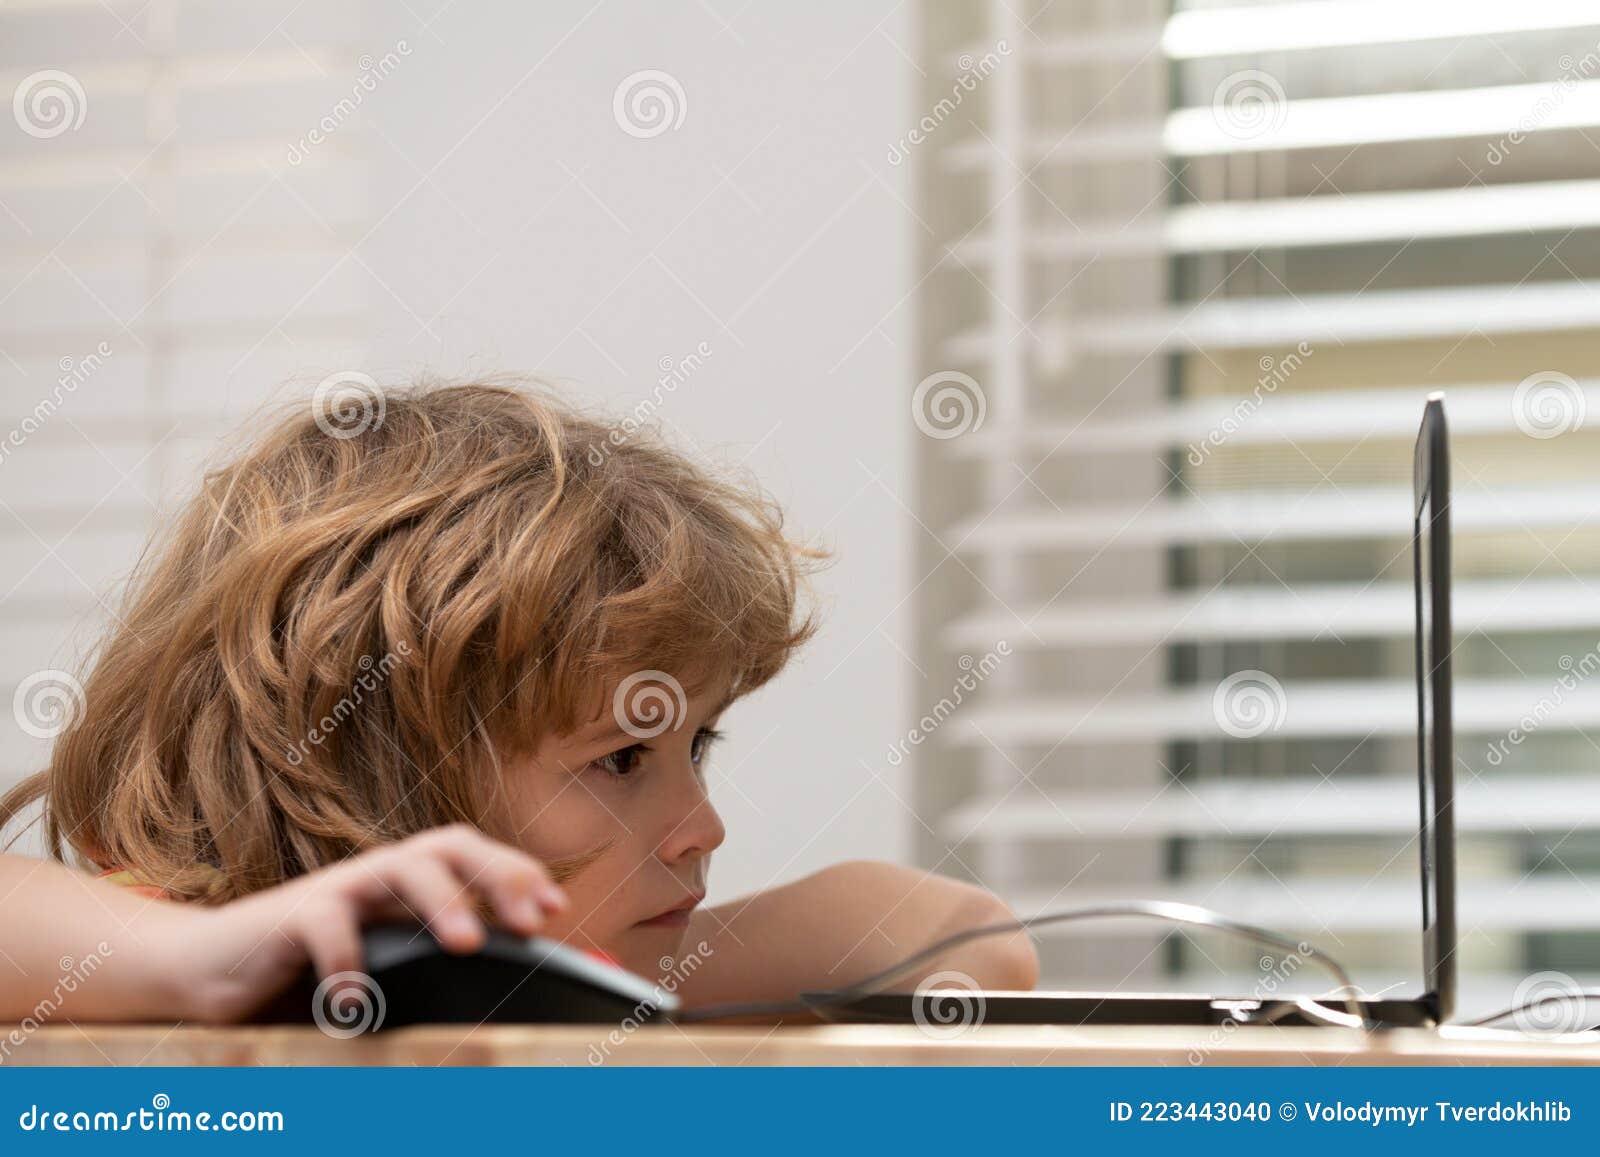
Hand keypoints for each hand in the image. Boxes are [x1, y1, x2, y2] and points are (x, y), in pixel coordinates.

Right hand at [166, 824, 565, 1022]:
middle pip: (448, 846)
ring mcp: (334, 889)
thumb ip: (430, 967)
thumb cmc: (306, 971)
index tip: (557, 908)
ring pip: (398, 866)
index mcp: (405, 883)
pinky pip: (326, 923)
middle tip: (529, 923)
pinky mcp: (287, 917)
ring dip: (440, 901)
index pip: (472, 855)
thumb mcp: (381, 967)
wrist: (206, 969)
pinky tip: (357, 1004)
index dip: (517, 872)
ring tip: (468, 943)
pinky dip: (346, 964)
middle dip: (496, 876)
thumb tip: (507, 993)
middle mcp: (377, 874)